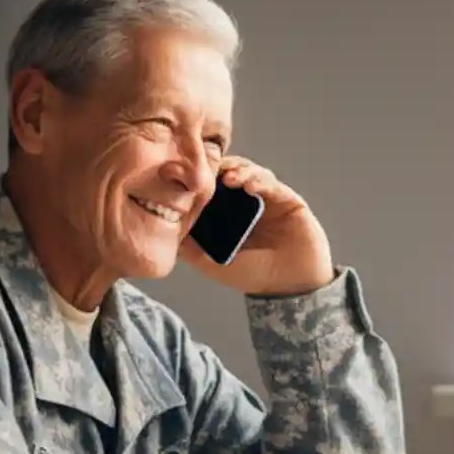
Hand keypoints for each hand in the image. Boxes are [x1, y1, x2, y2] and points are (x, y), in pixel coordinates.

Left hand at [181, 156, 334, 295]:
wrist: (290, 285)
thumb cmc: (255, 275)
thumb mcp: (213, 264)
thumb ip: (190, 248)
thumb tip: (163, 231)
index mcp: (227, 214)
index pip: (210, 187)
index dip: (199, 179)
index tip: (183, 175)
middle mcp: (246, 203)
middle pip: (228, 173)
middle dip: (217, 168)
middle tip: (205, 169)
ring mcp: (266, 198)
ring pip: (249, 172)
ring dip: (238, 170)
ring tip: (228, 178)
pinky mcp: (286, 198)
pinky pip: (271, 183)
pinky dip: (258, 180)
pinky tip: (248, 186)